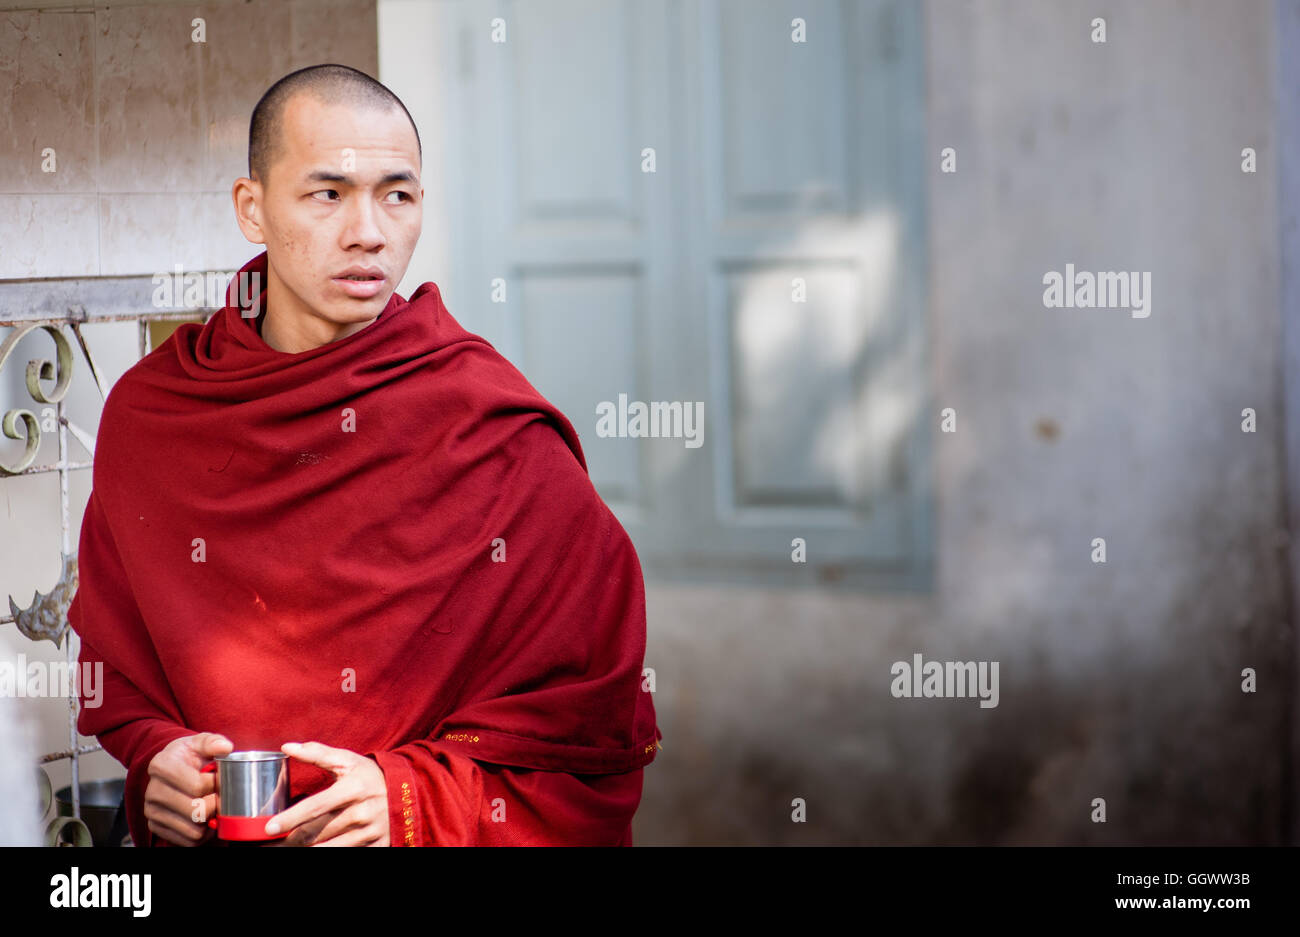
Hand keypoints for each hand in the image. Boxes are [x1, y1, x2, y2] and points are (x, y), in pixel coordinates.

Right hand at [144, 732, 232, 845]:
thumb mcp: (200, 742)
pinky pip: (188, 841)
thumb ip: (213, 742)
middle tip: (221, 795)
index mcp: (161, 765)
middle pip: (195, 810)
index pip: (197, 785)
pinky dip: (203, 833)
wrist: (173, 767)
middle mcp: (153, 790)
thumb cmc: (189, 756)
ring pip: (193, 829)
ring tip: (213, 805)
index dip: (216, 784)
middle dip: (216, 804)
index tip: (220, 778)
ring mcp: (152, 811)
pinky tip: (206, 818)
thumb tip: (225, 748)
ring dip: (210, 821)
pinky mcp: (156, 827)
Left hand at [265, 741, 389, 845]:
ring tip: (287, 849)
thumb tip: (286, 747)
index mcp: (353, 789)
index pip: (315, 807)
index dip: (290, 819)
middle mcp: (362, 813)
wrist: (409, 792)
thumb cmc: (371, 775)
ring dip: (304, 851)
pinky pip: (346, 854)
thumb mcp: (348, 760)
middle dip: (289, 841)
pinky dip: (328, 854)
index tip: (270, 828)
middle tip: (271, 843)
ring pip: (327, 849)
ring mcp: (370, 833)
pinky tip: (314, 851)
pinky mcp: (376, 847)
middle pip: (316, 833)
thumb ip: (317, 754)